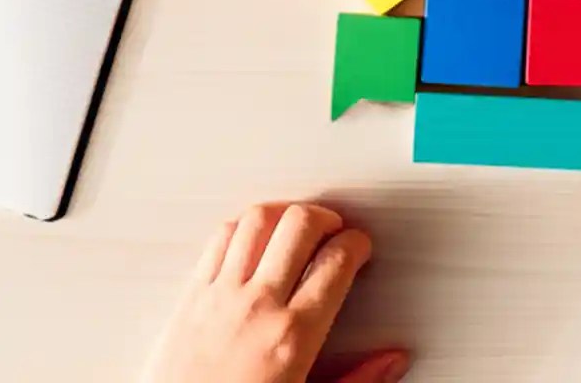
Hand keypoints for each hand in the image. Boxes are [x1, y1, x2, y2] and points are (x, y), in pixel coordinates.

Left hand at [143, 203, 408, 382]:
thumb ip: (358, 379)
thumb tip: (391, 362)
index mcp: (294, 335)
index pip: (336, 260)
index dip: (357, 243)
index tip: (359, 247)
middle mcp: (257, 307)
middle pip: (299, 225)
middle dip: (326, 218)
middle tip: (333, 230)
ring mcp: (220, 297)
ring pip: (257, 221)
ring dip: (284, 214)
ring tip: (296, 225)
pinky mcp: (190, 297)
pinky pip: (219, 240)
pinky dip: (243, 227)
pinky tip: (255, 237)